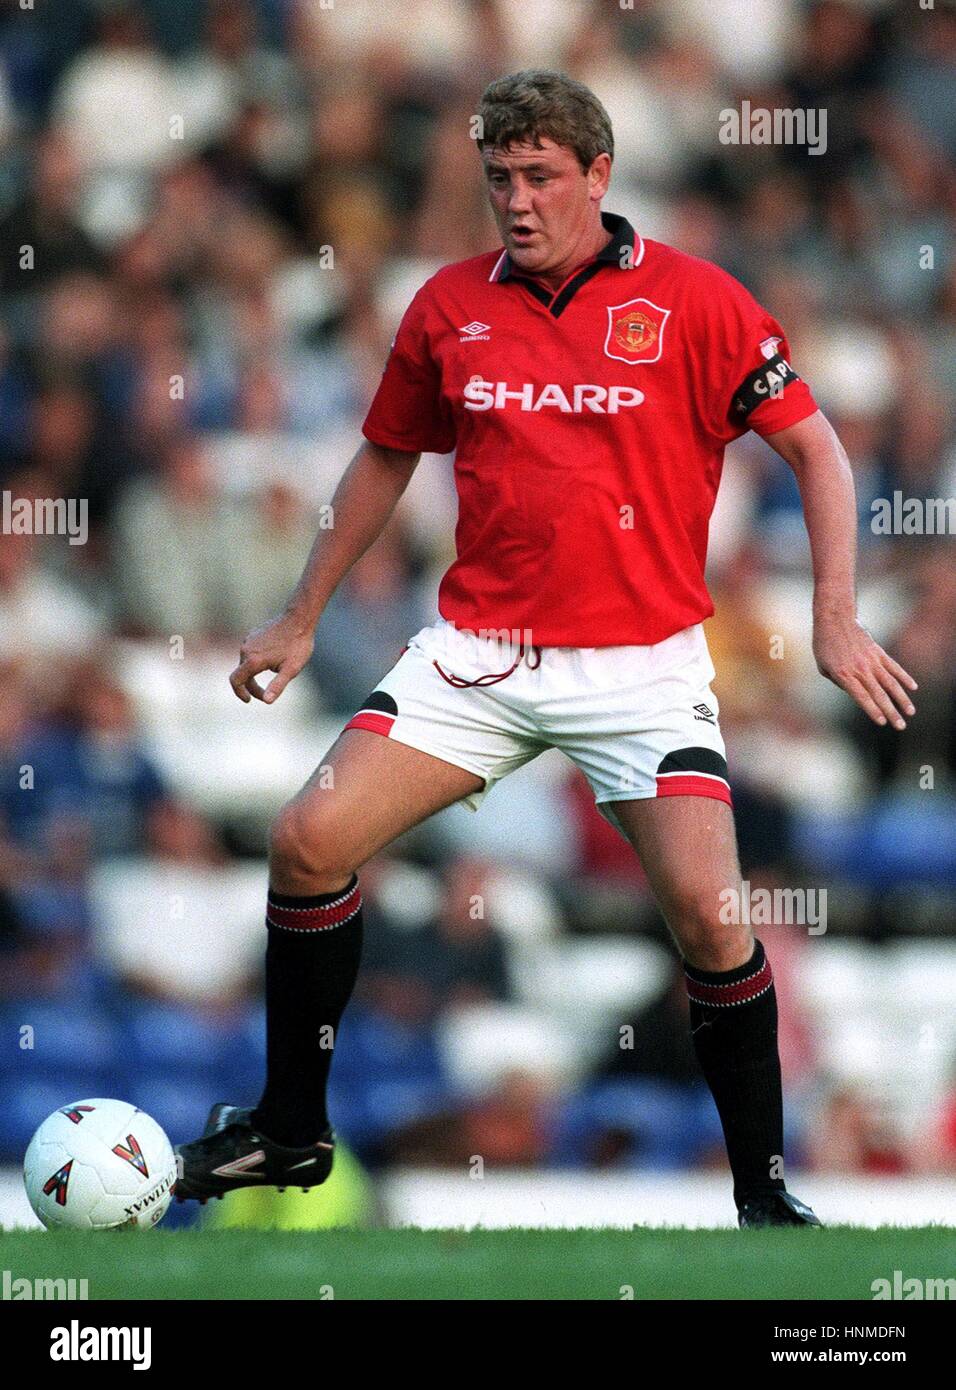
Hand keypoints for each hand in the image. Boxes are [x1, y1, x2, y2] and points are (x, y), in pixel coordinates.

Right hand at [230, 611, 314, 704]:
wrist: (299, 619)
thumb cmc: (297, 645)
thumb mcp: (291, 669)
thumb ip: (277, 686)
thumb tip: (267, 701)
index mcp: (253, 660)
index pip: (236, 681)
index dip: (239, 693)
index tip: (249, 700)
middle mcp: (246, 649)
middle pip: (242, 674)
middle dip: (252, 686)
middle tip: (266, 695)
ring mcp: (248, 641)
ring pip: (246, 663)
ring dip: (255, 673)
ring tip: (277, 671)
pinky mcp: (252, 635)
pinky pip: (250, 653)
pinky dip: (257, 662)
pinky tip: (274, 659)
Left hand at [813, 612, 916, 729]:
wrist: (835, 620)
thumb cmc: (824, 645)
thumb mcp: (823, 668)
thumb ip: (839, 683)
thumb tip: (855, 693)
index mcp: (845, 675)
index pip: (862, 698)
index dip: (873, 711)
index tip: (883, 722)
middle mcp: (861, 670)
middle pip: (879, 695)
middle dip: (891, 712)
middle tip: (900, 726)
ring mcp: (872, 661)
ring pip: (891, 683)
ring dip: (902, 699)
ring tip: (910, 712)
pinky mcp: (878, 652)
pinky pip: (894, 667)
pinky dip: (904, 677)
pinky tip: (913, 687)